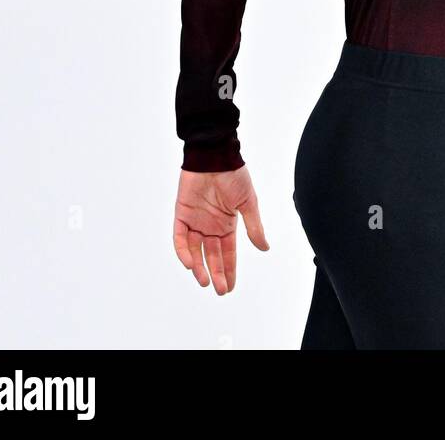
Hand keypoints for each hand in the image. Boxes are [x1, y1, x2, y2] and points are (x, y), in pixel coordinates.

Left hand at [173, 165, 268, 294]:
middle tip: (220, 289)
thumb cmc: (234, 174)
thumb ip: (253, 226)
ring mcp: (195, 220)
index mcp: (226, 224)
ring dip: (199, 266)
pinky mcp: (181, 213)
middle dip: (216, 273)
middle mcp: (210, 225)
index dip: (229, 269)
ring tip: (205, 281)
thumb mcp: (248, 202)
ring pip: (194, 250)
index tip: (230, 287)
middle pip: (212, 255)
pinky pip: (179, 237)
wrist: (216, 155)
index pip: (227, 252)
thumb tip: (264, 247)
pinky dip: (183, 251)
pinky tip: (190, 263)